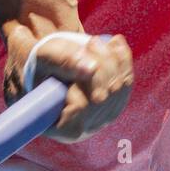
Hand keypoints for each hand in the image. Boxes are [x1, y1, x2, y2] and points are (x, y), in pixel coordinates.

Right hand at [10, 32, 133, 142]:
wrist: (51, 62)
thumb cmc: (41, 63)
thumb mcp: (45, 57)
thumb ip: (63, 61)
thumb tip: (91, 69)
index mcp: (60, 126)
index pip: (81, 107)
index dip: (84, 81)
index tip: (79, 56)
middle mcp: (84, 128)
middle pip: (103, 97)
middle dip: (100, 64)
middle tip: (89, 42)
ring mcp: (101, 118)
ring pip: (118, 88)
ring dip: (111, 59)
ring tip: (95, 42)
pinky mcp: (115, 104)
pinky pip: (127, 81)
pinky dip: (123, 59)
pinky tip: (116, 43)